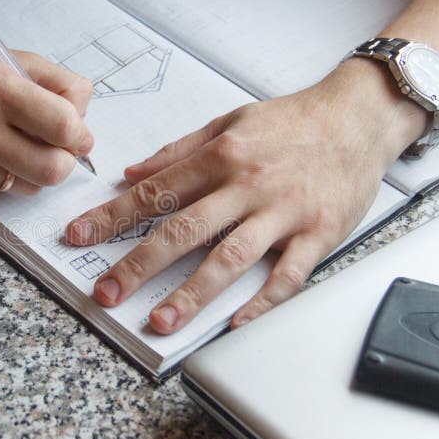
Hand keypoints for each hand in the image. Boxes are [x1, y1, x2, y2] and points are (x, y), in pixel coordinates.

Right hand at [0, 40, 93, 198]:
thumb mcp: (7, 58)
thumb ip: (57, 82)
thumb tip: (85, 119)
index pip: (62, 126)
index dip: (79, 133)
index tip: (77, 132)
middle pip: (52, 169)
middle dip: (64, 160)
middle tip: (56, 147)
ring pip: (29, 186)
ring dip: (33, 169)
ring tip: (13, 144)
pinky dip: (3, 175)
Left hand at [65, 59, 426, 333]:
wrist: (359, 116)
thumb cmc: (292, 121)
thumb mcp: (229, 121)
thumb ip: (179, 150)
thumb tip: (133, 173)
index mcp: (221, 156)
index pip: (156, 192)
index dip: (112, 216)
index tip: (79, 237)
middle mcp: (247, 186)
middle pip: (184, 230)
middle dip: (139, 264)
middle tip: (107, 293)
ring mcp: (284, 212)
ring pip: (231, 258)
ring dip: (193, 293)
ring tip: (161, 320)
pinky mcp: (318, 233)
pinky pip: (289, 275)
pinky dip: (262, 301)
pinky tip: (235, 322)